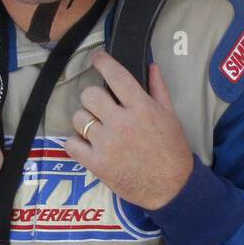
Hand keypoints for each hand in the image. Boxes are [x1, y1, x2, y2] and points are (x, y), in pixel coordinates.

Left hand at [66, 53, 193, 210]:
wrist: (171, 187)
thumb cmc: (172, 150)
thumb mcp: (170, 116)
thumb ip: (158, 89)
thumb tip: (151, 67)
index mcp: (141, 107)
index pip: (116, 76)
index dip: (103, 62)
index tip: (97, 58)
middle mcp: (121, 122)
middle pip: (89, 95)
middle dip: (93, 98)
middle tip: (100, 107)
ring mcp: (106, 143)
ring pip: (78, 118)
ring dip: (85, 121)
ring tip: (96, 128)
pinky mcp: (96, 163)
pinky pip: (71, 144)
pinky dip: (76, 143)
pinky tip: (87, 145)